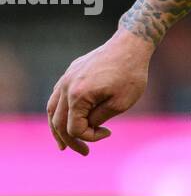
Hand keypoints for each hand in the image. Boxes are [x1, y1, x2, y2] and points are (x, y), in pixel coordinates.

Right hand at [47, 30, 152, 155]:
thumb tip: (85, 128)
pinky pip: (58, 96)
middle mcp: (66, 86)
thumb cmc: (130, 73)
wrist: (132, 44)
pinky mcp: (71, 71)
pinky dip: (59, 111)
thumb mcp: (121, 103)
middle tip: (83, 152)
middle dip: (70, 140)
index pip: (74, 128)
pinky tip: (65, 119)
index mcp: (77, 96)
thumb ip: (99, 119)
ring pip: (52, 109)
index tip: (108, 133)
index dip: (90, 137)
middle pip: (58, 122)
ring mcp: (66, 78)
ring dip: (57, 128)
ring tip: (63, 143)